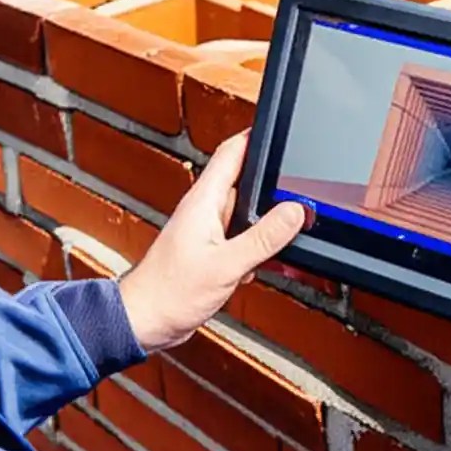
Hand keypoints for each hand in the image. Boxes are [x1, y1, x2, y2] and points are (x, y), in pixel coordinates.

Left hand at [119, 131, 305, 350]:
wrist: (146, 320)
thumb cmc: (170, 292)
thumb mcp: (226, 264)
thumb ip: (263, 237)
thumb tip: (294, 211)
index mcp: (204, 201)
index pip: (233, 151)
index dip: (258, 136)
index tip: (283, 130)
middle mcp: (206, 210)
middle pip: (248, 183)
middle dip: (275, 188)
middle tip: (304, 196)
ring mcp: (209, 231)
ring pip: (249, 215)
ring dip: (268, 226)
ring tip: (289, 240)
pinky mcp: (211, 253)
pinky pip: (243, 241)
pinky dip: (259, 250)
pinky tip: (268, 264)